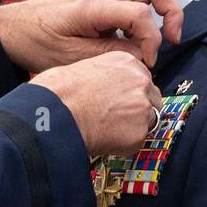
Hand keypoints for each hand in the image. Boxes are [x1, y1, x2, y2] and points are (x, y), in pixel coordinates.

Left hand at [0, 0, 183, 71]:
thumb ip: (110, 54)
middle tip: (171, 40)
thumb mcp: (72, 57)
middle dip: (171, 11)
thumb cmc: (36, 42)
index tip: (147, 61)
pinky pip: (133, 3)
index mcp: (94, 7)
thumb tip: (142, 54)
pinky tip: (132, 44)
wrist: (13, 28)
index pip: (140, 14)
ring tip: (154, 44)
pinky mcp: (102, 3)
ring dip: (158, 14)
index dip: (152, 40)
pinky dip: (142, 21)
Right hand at [32, 52, 163, 156]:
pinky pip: (137, 141)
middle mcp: (140, 82)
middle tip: (115, 117)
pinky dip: (124, 144)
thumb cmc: (59, 91)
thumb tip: (106, 88)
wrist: (55, 112)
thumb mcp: (84, 67)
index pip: (141, 79)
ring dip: (132, 126)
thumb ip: (106, 76)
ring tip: (106, 129)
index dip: (130, 92)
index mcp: (126, 62)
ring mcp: (142, 107)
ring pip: (148, 120)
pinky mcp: (139, 132)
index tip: (120, 100)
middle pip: (151, 98)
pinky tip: (105, 139)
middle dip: (137, 109)